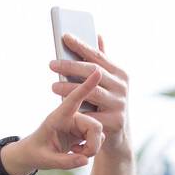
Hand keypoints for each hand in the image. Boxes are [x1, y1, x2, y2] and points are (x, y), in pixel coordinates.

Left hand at [2, 70, 103, 174]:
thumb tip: (85, 161)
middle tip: (81, 156)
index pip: (73, 99)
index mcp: (57, 117)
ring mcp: (79, 122)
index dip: (85, 87)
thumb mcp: (45, 161)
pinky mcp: (83, 128)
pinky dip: (90, 149)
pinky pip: (97, 137)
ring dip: (91, 148)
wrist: (32, 154)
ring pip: (98, 132)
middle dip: (92, 145)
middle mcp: (71, 116)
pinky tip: (78, 151)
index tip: (97, 72)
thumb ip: (64, 161)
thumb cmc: (35, 153)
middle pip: (95, 126)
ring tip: (76, 154)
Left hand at [50, 33, 129, 150]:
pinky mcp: (114, 122)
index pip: (98, 55)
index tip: (64, 36)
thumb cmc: (106, 106)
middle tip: (52, 63)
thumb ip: (102, 62)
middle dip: (71, 66)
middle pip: (93, 72)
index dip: (81, 45)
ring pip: (91, 93)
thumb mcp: (107, 84)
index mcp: (120, 73)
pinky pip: (90, 116)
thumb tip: (97, 35)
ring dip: (70, 88)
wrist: (118, 138)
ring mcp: (119, 104)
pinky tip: (62, 108)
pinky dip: (76, 111)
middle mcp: (122, 86)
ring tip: (53, 86)